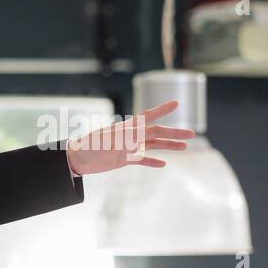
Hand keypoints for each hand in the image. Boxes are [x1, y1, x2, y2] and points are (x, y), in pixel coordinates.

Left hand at [64, 99, 193, 175]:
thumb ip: (123, 136)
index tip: (176, 104)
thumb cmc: (88, 146)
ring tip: (185, 147)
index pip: (148, 116)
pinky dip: (152, 161)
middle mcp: (130, 136)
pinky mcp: (123, 159)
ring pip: (153, 145)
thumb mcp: (106, 139)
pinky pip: (141, 160)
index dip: (162, 110)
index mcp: (127, 127)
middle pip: (156, 133)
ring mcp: (128, 147)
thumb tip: (139, 133)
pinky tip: (163, 164)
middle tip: (192, 134)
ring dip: (168, 145)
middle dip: (174, 133)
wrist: (76, 160)